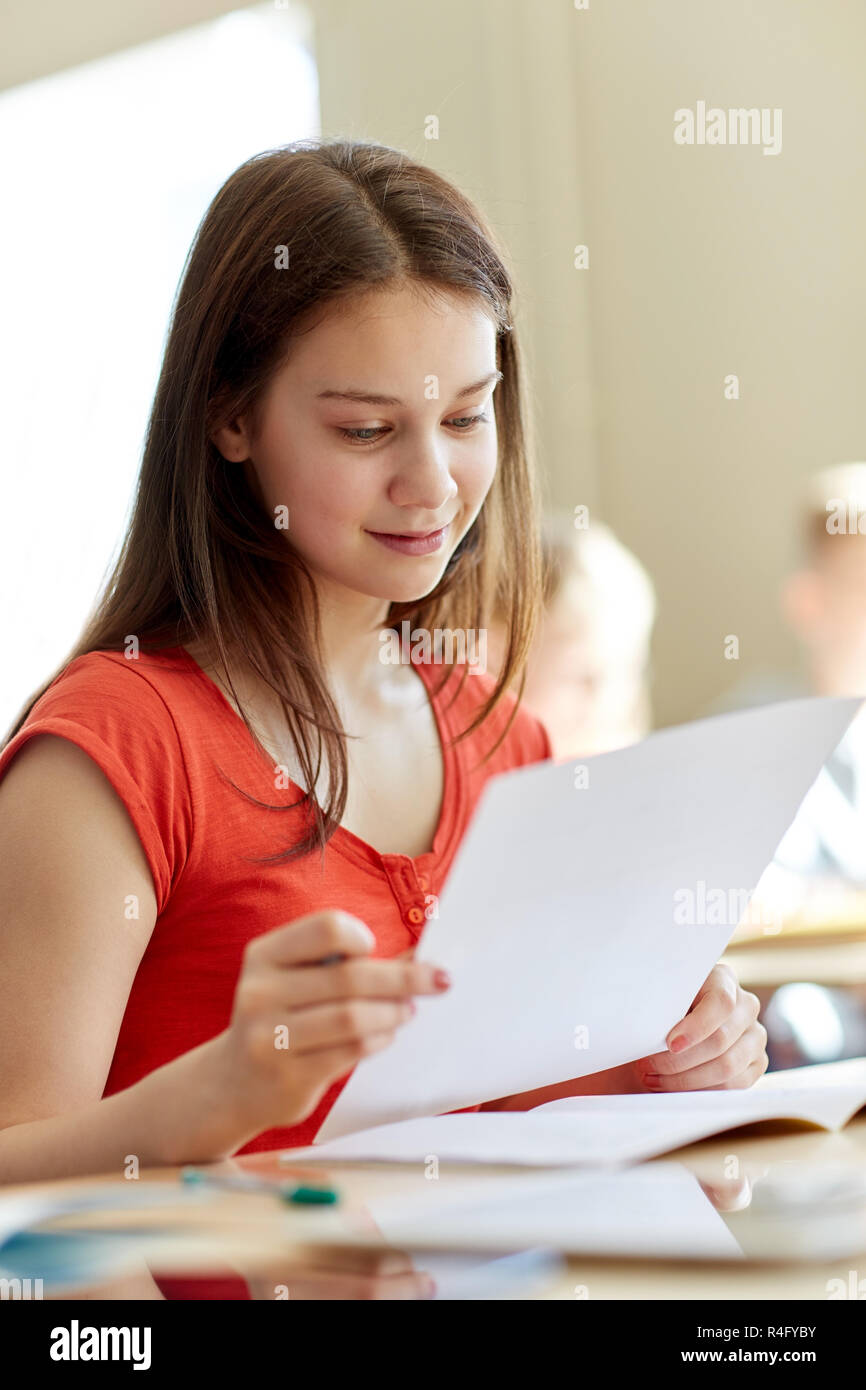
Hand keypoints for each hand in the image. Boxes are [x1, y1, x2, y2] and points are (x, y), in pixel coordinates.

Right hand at [214, 910, 449, 1135]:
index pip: (327, 928)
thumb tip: (420, 952)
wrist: (233, 1083)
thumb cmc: (283, 1019)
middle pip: (350, 975)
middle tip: (438, 981)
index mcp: (264, 955)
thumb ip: (348, 962)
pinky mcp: (287, 1075)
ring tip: (408, 1010)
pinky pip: (350, 1051)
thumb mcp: (297, 981)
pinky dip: (379, 1039)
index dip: (361, 938)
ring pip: (353, 1016)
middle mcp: (260, 992)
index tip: (376, 950)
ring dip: (393, 1011)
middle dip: (404, 977)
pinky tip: (386, 1034)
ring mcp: (269, 1036)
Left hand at [632, 963, 767, 1091]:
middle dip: (679, 1060)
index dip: (696, 1027)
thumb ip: (663, 1008)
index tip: (670, 1044)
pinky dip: (700, 1090)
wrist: (678, 1022)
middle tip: (647, 1066)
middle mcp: (746, 1005)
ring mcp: (755, 1035)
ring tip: (654, 1078)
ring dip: (685, 1079)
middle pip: (720, 1040)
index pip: (721, 1002)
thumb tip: (650, 1030)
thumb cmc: (665, 1006)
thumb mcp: (663, 998)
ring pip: (727, 1066)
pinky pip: (733, 1084)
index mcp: (723, 979)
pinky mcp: (757, 1062)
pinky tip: (673, 1086)